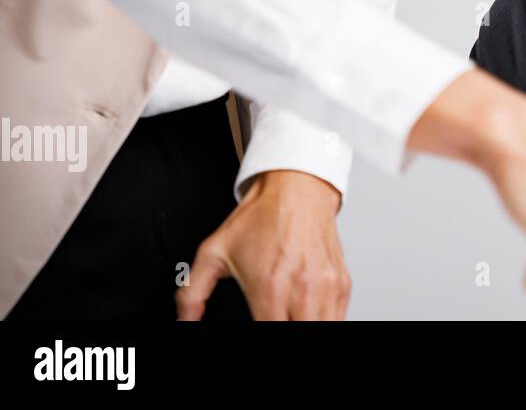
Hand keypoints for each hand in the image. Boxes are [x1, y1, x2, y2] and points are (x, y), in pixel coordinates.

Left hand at [176, 170, 348, 319]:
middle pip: (303, 334)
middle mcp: (303, 290)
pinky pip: (338, 317)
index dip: (262, 338)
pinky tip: (306, 314)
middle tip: (272, 319)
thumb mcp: (213, 251)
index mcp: (270, 288)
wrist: (297, 186)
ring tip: (289, 318)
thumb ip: (191, 293)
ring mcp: (327, 287)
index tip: (256, 323)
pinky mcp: (341, 282)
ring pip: (326, 329)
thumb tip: (184, 320)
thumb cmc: (263, 215)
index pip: (272, 336)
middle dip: (285, 333)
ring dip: (306, 327)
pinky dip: (323, 320)